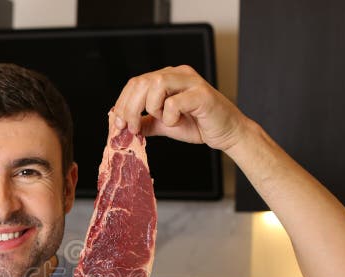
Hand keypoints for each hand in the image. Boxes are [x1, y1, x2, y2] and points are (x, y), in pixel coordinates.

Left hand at [111, 65, 246, 151]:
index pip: (135, 83)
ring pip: (155, 85)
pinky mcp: (201, 94)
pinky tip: (178, 122)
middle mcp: (178, 74)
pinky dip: (170, 117)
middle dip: (129, 109)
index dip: (122, 104)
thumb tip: (122, 125)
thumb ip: (145, 122)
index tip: (117, 125)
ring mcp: (190, 81)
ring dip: (152, 108)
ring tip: (164, 120)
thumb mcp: (164, 124)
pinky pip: (173, 103)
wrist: (226, 133)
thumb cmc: (199, 125)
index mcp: (167, 77)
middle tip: (131, 129)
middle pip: (141, 82)